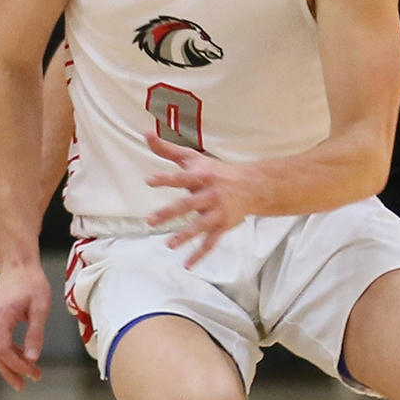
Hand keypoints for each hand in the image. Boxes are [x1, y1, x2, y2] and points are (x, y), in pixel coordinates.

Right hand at [0, 259, 48, 390]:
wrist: (19, 260)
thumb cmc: (32, 281)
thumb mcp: (40, 307)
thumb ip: (35, 334)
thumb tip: (33, 359)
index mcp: (1, 318)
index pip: (2, 351)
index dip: (17, 365)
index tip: (34, 372)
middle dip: (11, 371)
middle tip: (27, 383)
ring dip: (10, 363)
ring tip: (29, 373)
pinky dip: (9, 352)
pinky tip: (24, 356)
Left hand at [143, 133, 250, 265]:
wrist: (252, 186)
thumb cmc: (217, 171)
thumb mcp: (193, 158)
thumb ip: (168, 150)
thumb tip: (147, 134)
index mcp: (201, 177)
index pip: (180, 177)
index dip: (165, 179)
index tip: (149, 181)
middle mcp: (210, 195)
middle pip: (188, 205)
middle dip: (170, 213)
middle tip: (151, 220)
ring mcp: (217, 212)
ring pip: (200, 226)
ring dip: (185, 236)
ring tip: (170, 245)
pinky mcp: (222, 226)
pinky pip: (210, 243)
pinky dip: (200, 255)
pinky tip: (187, 265)